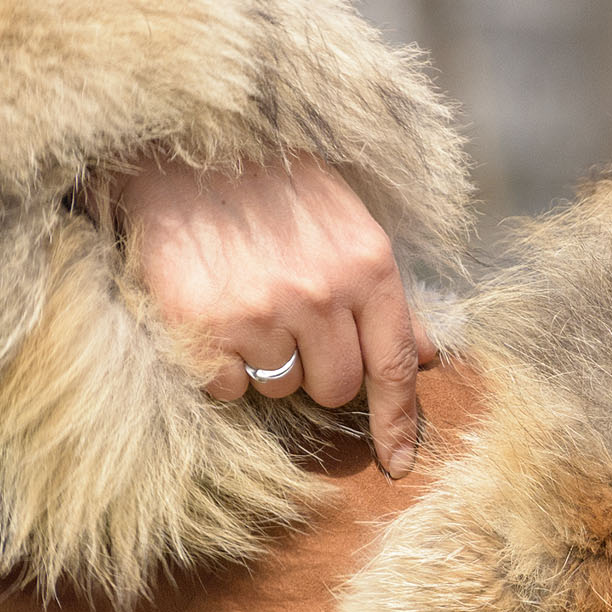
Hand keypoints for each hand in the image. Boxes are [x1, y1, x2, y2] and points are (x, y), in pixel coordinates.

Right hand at [115, 150, 435, 476]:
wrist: (180, 148)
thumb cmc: (272, 185)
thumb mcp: (348, 223)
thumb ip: (388, 294)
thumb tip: (431, 355)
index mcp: (367, 265)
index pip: (394, 366)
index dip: (399, 423)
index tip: (399, 464)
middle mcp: (321, 293)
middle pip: (336, 388)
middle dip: (317, 369)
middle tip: (288, 319)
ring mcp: (262, 312)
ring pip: (280, 387)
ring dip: (266, 360)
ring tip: (245, 300)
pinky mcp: (205, 327)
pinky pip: (228, 387)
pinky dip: (220, 364)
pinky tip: (212, 311)